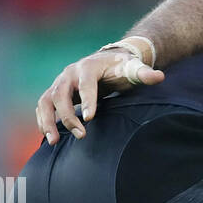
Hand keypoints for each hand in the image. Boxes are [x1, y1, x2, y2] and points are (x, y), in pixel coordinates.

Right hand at [35, 47, 163, 143]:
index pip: (85, 84)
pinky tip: (49, 138)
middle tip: (81, 134)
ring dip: (47, 121)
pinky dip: (43, 121)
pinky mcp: (54, 92)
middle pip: (60, 93)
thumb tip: (159, 76)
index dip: (86, 100)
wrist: (108, 61)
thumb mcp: (134, 68)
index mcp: (89, 66)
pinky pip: (43, 106)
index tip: (89, 118)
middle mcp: (69, 73)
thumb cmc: (122, 67)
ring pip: (46, 101)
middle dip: (67, 115)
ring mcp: (59, 82)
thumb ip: (144, 73)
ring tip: (53, 142)